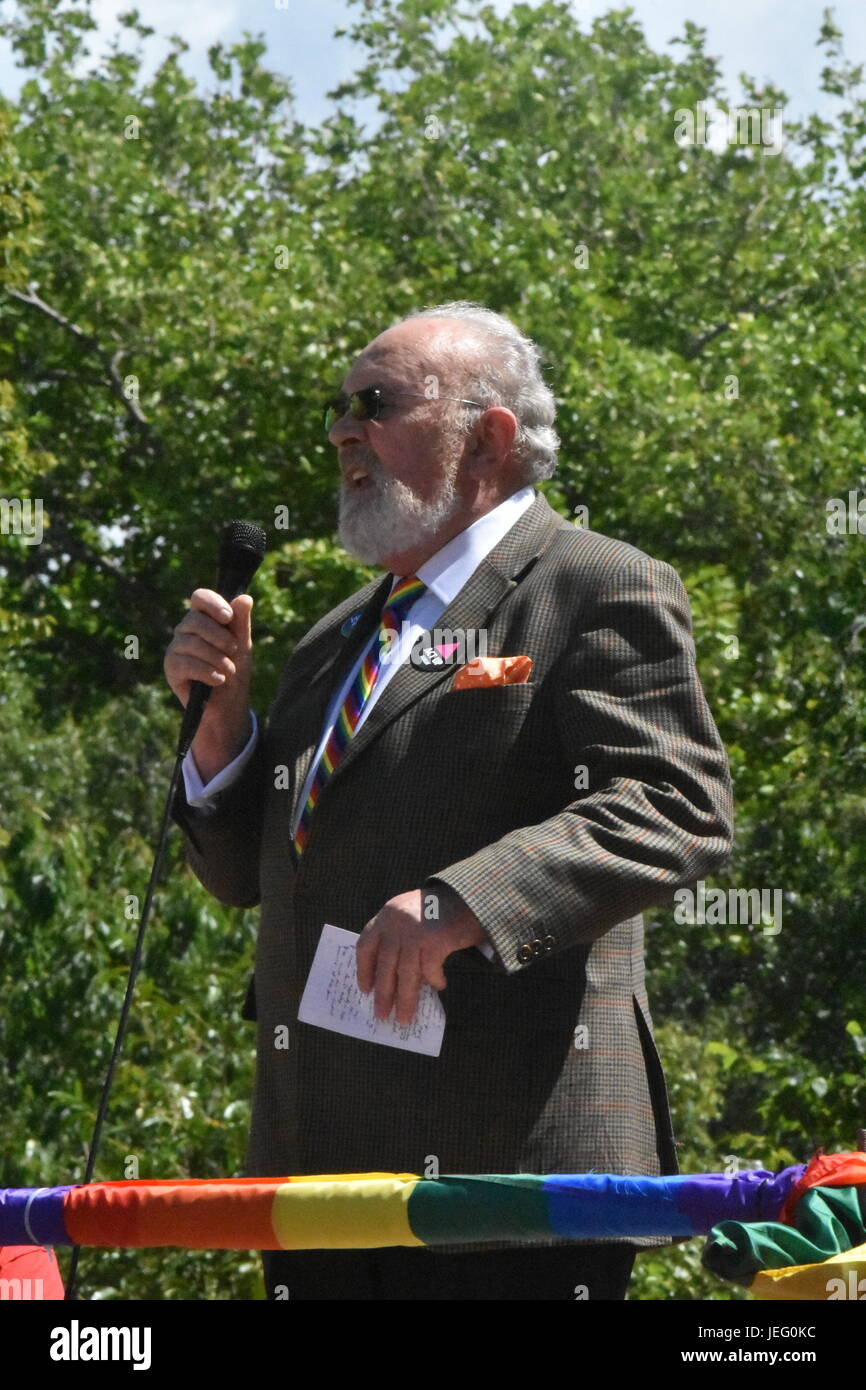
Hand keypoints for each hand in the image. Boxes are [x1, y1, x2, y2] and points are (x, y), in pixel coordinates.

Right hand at [164, 588, 253, 779]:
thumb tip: (245, 597)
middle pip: (194, 620)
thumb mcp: (243, 646)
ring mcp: (176, 648)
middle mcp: (185, 630)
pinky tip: (218, 680)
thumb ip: (241, 622)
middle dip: (219, 636)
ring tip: (229, 671)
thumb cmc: (234, 671)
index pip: (200, 597)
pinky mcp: (171, 669)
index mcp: (203, 619)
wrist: (228, 704)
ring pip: (192, 643)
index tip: (228, 617)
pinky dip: (207, 672)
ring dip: (217, 658)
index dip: (212, 603)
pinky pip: (186, 663)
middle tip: (234, 650)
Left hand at [356, 887, 487, 1025]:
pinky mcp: (435, 939)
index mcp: (387, 915)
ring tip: (404, 1017)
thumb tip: (391, 979)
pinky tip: (438, 985)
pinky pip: (429, 968)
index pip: (365, 945)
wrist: (470, 894)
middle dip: (383, 994)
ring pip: (406, 973)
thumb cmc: (439, 910)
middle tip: (381, 1015)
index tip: (366, 990)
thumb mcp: (410, 914)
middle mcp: (397, 922)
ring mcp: (415, 930)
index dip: (363, 969)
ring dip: (405, 999)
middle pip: (385, 965)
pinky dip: (433, 980)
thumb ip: (397, 937)